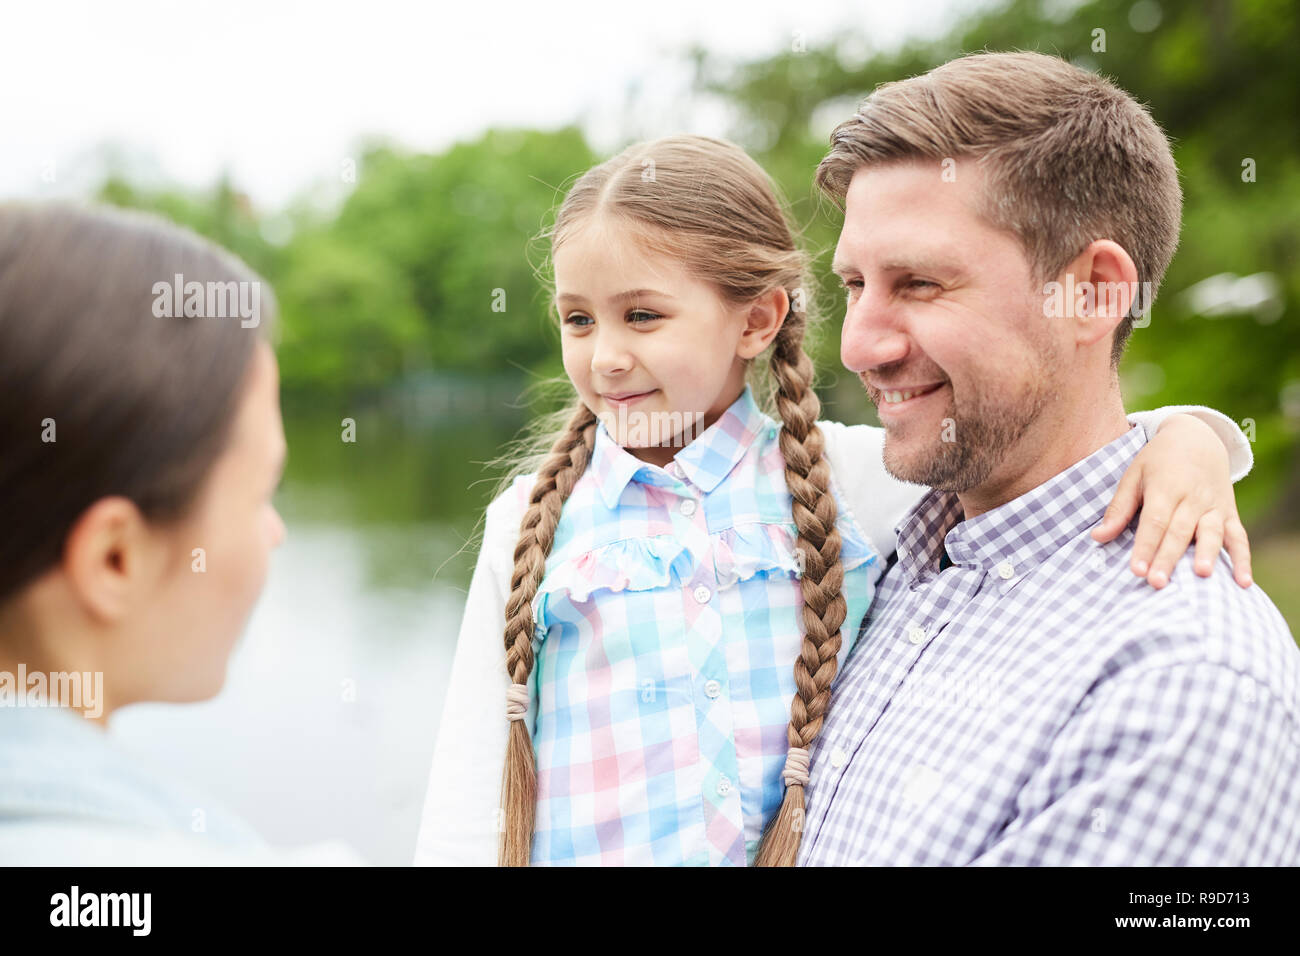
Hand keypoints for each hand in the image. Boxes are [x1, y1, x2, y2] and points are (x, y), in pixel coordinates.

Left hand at [1092, 415, 1252, 588]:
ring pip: (1212, 533)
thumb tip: (1097, 537)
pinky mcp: (1230, 513)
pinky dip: (1243, 559)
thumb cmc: (1158, 461)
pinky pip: (1239, 537)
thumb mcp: (1134, 476)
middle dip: (1168, 558)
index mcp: (1165, 487)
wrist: (1198, 438)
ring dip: (1208, 554)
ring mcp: (1214, 506)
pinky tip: (1243, 582)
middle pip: (1180, 531)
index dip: (1145, 546)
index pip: (1155, 521)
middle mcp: (1193, 497)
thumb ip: (1119, 509)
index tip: (1136, 570)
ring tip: (1202, 575)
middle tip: (1158, 583)